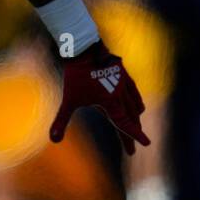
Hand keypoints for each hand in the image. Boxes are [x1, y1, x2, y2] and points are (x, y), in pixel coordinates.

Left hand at [50, 41, 149, 155]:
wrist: (84, 49)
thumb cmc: (76, 75)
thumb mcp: (68, 100)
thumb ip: (61, 121)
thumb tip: (53, 140)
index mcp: (110, 102)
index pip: (124, 123)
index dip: (134, 135)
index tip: (147, 143)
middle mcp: (120, 94)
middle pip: (130, 118)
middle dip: (132, 133)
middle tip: (131, 150)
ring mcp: (123, 83)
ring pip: (134, 105)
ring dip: (135, 119)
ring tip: (136, 129)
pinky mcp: (123, 74)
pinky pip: (134, 92)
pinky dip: (137, 102)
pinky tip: (139, 107)